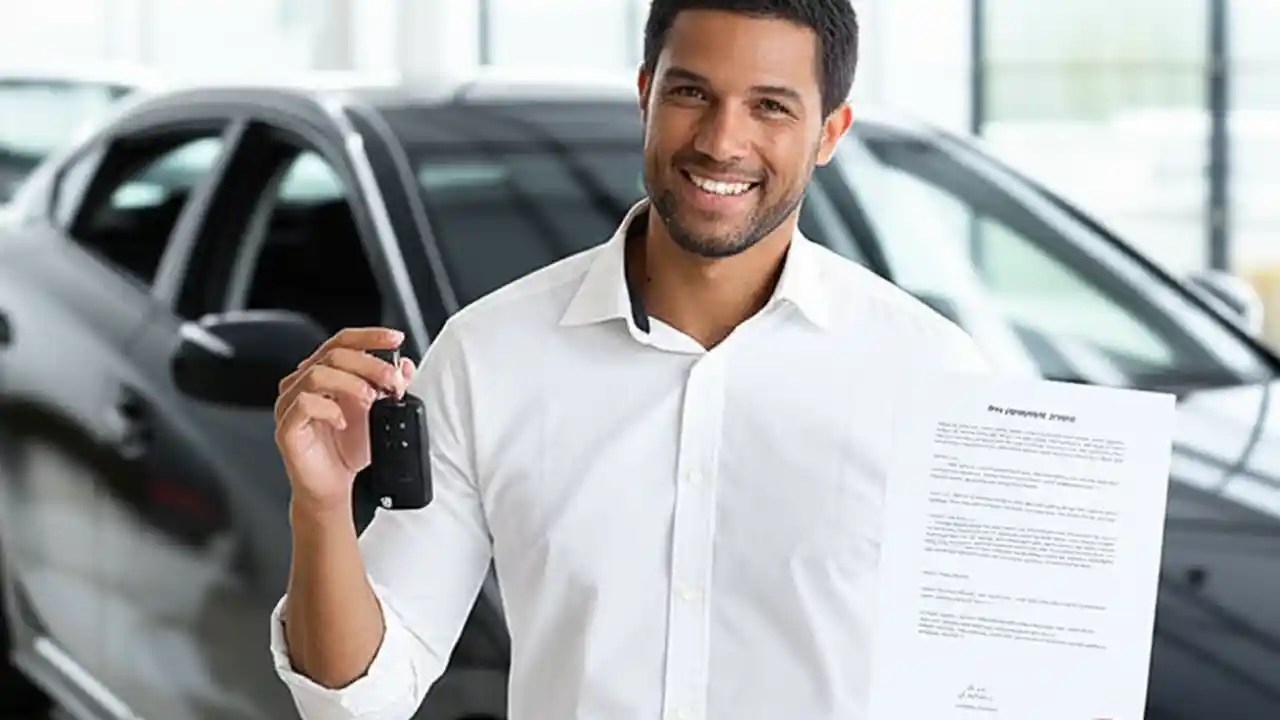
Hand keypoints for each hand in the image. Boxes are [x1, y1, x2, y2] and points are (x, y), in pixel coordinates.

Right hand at [274, 327, 416, 512]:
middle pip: (334, 354)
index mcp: (323, 372)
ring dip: (351, 383)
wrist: (333, 486)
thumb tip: (405, 365)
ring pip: (317, 374)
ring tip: (370, 401)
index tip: (396, 339)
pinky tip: (344, 421)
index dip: (370, 336)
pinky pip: (304, 404)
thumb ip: (389, 386)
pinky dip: (330, 409)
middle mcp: (302, 382)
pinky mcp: (286, 426)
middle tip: (391, 381)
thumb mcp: (379, 413)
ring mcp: (290, 403)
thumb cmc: (348, 448)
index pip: (342, 341)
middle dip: (369, 364)